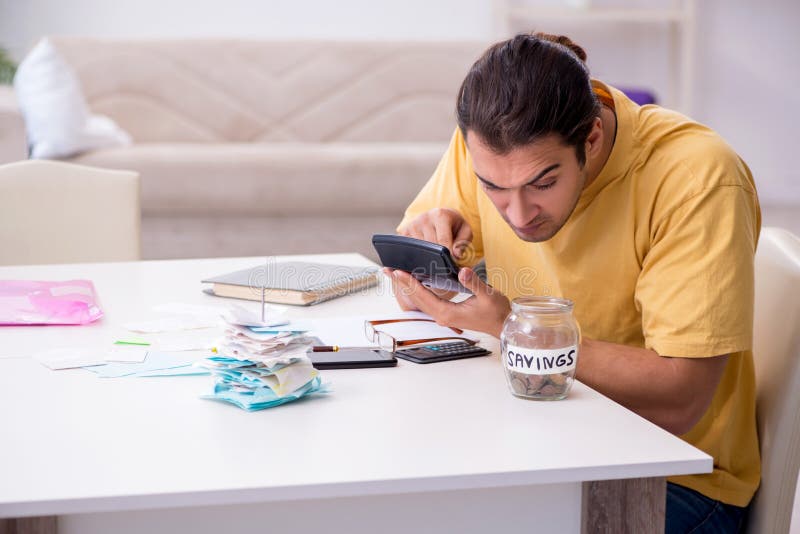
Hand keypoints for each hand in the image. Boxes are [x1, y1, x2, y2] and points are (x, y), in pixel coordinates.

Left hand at [389, 266, 510, 337]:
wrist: (502, 325)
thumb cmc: (496, 312)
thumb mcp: (487, 294)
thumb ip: (473, 283)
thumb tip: (462, 271)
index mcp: (447, 313)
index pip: (423, 296)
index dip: (409, 282)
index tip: (397, 271)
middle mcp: (442, 316)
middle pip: (416, 298)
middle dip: (401, 283)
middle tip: (387, 270)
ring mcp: (443, 316)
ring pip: (420, 300)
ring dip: (407, 287)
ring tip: (395, 275)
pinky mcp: (446, 313)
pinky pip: (427, 301)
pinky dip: (417, 290)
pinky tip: (413, 282)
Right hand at [397, 208, 472, 259]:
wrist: (440, 216)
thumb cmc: (454, 225)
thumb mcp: (465, 231)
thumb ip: (463, 243)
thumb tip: (456, 256)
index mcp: (440, 215)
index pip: (442, 240)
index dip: (447, 255)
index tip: (451, 264)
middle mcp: (424, 218)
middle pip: (430, 246)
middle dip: (438, 257)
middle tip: (444, 264)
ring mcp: (412, 225)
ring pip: (419, 250)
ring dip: (427, 257)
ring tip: (434, 257)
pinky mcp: (403, 232)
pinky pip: (409, 249)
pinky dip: (417, 255)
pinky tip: (424, 255)